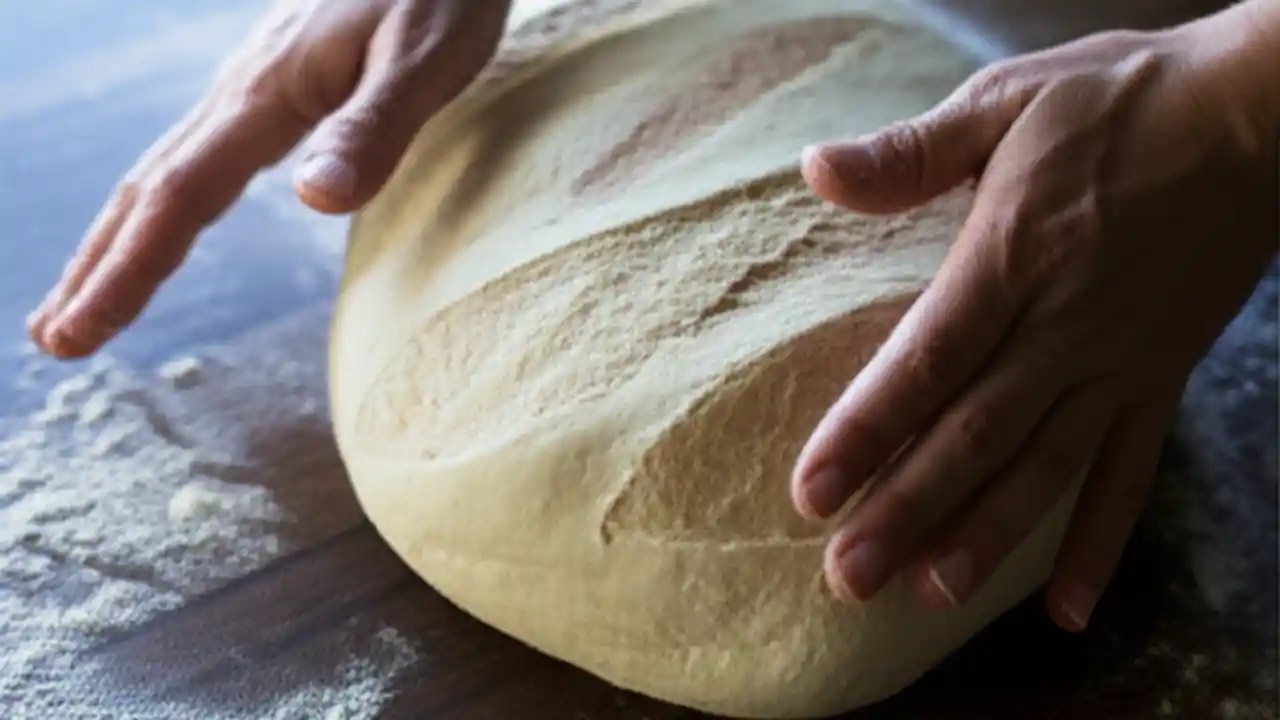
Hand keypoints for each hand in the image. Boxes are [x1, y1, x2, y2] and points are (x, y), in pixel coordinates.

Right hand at [27, 0, 509, 358]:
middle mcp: (242, 92)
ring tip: (82, 295)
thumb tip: (316, 201)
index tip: (80, 331)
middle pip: (150, 188)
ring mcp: (251, 86)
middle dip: (100, 266)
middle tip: (54, 337)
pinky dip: (161, 201)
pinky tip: (164, 216)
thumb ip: (373, 128)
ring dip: (118, 237)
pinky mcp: (273, 84)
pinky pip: (196, 154)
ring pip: (164, 169)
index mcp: (268, 94)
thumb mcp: (425, 62)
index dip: (129, 268)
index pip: (180, 196)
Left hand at [791, 5, 1277, 630]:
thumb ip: (909, 152)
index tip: (812, 494)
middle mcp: (1067, 326)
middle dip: (908, 511)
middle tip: (847, 580)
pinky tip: (1068, 609)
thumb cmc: (1122, 102)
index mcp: (1014, 257)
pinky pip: (1130, 474)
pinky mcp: (1160, 379)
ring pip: (1045, 468)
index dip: (867, 431)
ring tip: (928, 596)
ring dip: (987, 537)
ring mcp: (1120, 362)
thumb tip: (814, 167)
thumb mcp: (1005, 101)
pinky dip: (1100, 542)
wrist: (1260, 114)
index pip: (927, 360)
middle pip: (976, 434)